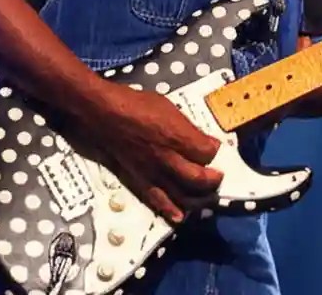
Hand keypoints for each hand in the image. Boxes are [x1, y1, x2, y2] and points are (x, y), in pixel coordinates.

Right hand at [75, 86, 223, 224]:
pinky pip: (157, 200)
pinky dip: (170, 210)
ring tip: (206, 196)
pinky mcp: (138, 181)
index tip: (215, 148)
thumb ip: (186, 127)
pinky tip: (180, 216)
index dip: (215, 151)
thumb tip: (201, 139)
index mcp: (177, 136)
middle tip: (217, 176)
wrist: (104, 114)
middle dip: (213, 179)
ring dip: (198, 198)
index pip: (207, 152)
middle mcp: (167, 158)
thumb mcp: (168, 107)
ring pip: (182, 194)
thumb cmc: (136, 104)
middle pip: (199, 178)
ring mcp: (153, 172)